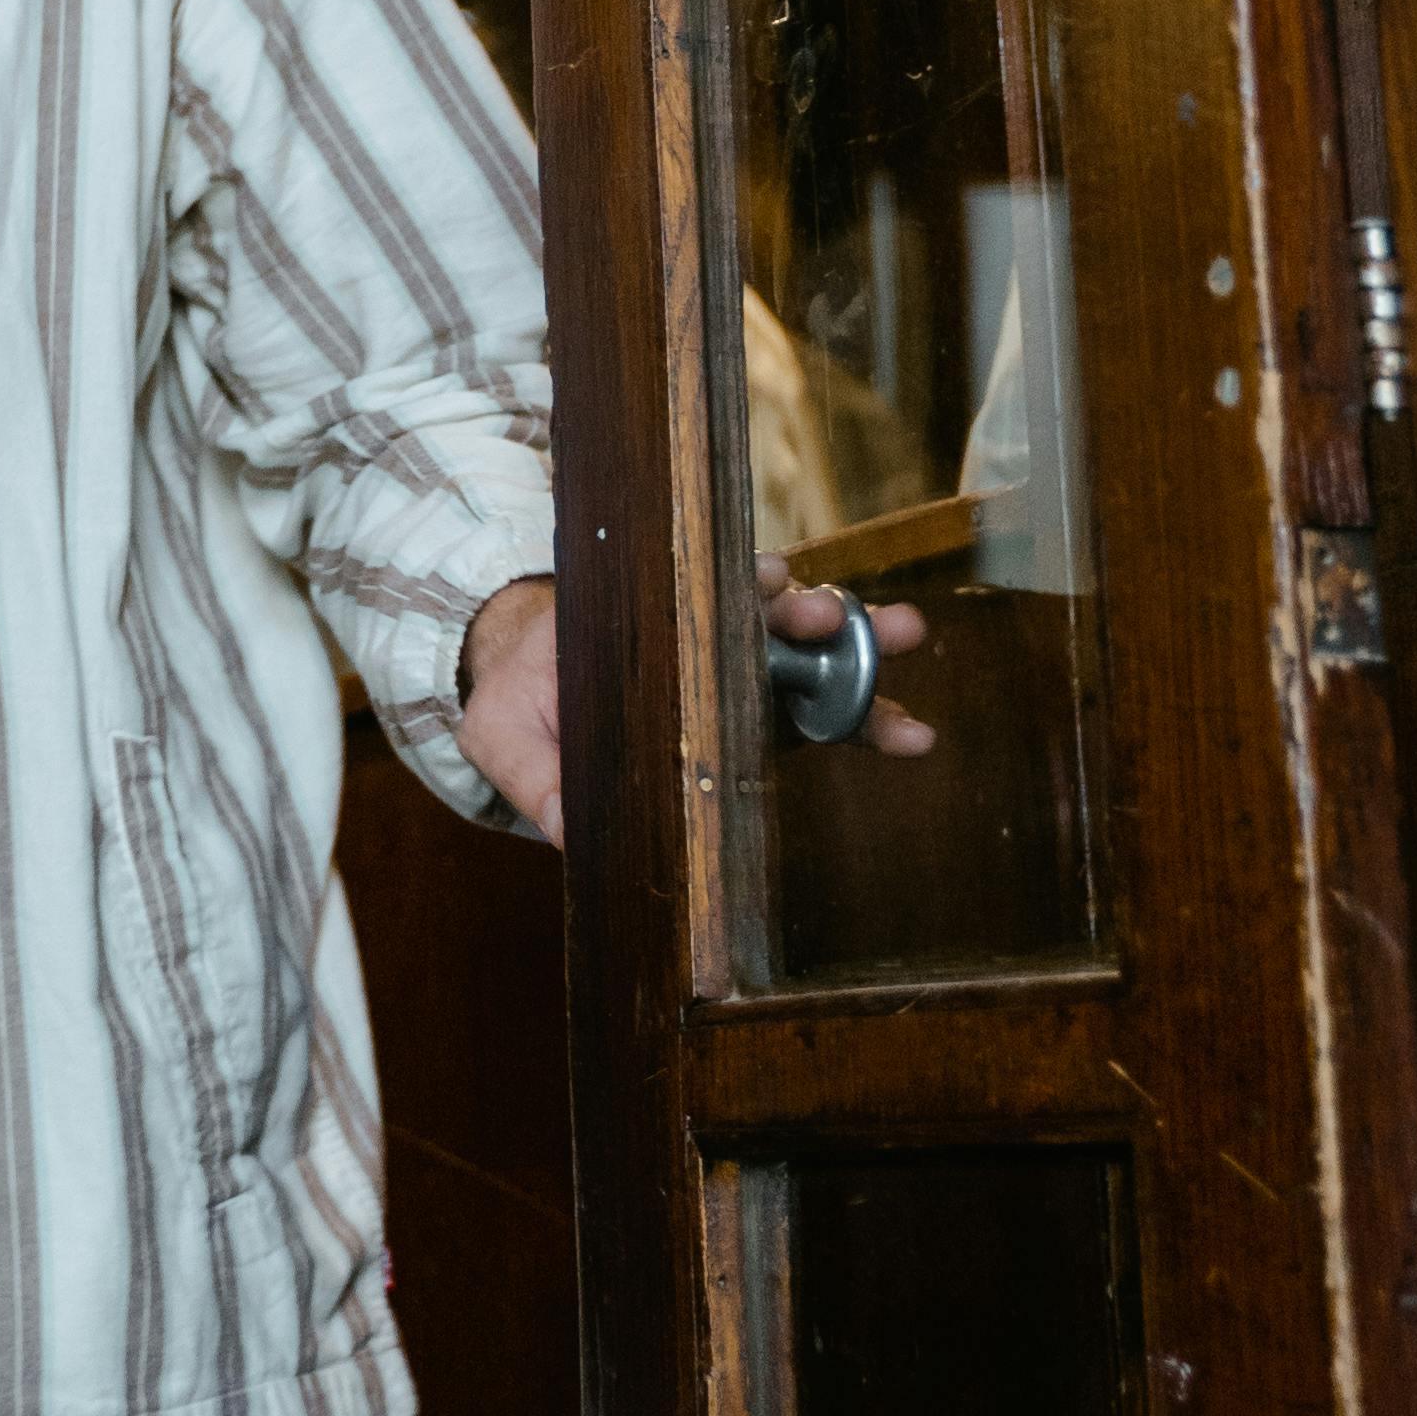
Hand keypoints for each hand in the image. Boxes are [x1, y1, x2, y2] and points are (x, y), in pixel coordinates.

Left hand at [453, 557, 935, 837]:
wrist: (528, 694)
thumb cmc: (516, 697)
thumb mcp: (503, 730)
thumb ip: (534, 773)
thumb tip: (571, 832)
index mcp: (649, 622)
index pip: (703, 596)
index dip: (743, 589)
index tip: (773, 583)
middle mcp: (707, 635)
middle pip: (771, 613)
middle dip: (812, 608)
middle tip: (839, 615)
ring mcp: (746, 674)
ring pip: (813, 655)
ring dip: (863, 649)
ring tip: (910, 636)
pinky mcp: (767, 718)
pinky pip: (825, 715)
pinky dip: (866, 720)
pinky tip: (914, 736)